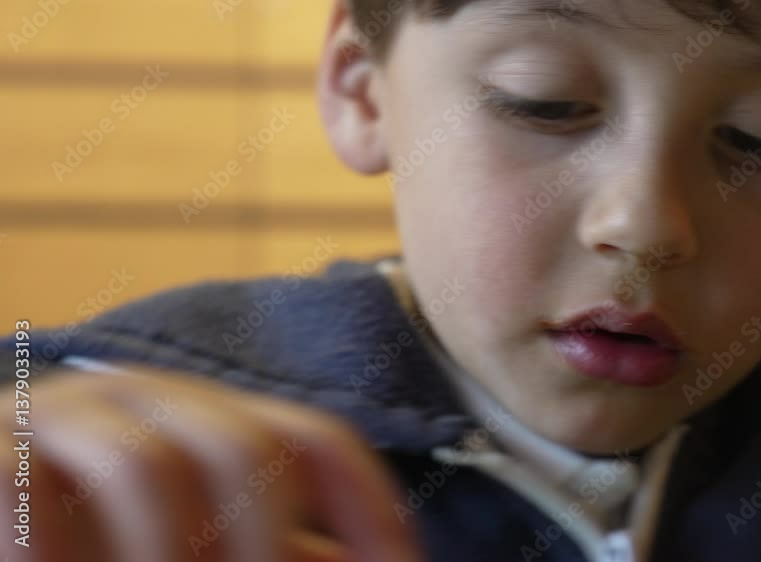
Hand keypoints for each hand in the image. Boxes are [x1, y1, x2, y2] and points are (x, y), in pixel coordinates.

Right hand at [1, 367, 424, 561]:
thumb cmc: (103, 540)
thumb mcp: (199, 547)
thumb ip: (276, 552)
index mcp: (209, 421)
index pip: (316, 442)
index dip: (369, 509)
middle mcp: (147, 402)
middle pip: (244, 446)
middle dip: (260, 544)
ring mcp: (63, 414)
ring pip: (148, 466)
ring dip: (167, 555)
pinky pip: (27, 480)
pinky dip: (51, 549)